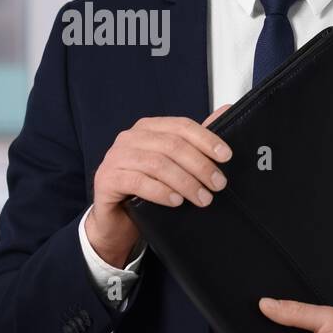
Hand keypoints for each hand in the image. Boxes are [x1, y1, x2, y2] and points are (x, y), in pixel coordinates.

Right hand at [86, 105, 231, 267]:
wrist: (115, 221)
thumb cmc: (145, 191)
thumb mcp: (174, 166)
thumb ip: (196, 142)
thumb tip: (225, 111)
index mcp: (147, 129)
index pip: (181, 126)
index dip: (206, 139)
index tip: (226, 156)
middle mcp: (130, 138)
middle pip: (172, 145)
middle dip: (199, 165)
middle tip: (218, 184)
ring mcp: (115, 157)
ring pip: (157, 164)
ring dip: (185, 182)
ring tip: (203, 198)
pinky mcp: (106, 179)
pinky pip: (137, 182)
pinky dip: (161, 192)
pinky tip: (176, 201)